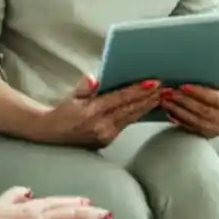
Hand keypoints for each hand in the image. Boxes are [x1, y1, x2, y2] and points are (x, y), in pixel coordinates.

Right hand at [35, 75, 160, 147]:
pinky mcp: (108, 140)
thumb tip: (94, 79)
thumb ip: (84, 87)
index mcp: (91, 112)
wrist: (51, 133)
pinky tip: (150, 106)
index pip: (120, 99)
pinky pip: (127, 123)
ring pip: (132, 117)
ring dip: (148, 106)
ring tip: (163, 95)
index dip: (138, 91)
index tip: (153, 83)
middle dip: (150, 98)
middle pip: (130, 109)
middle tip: (167, 87)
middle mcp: (101, 126)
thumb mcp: (71, 96)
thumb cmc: (63, 110)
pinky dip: (139, 113)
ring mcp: (106, 135)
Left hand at [162, 83, 218, 137]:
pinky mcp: (206, 136)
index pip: (216, 98)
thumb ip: (215, 84)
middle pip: (204, 110)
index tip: (184, 86)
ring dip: (178, 110)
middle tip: (170, 92)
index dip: (199, 92)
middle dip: (184, 101)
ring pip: (195, 120)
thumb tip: (199, 74)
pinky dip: (178, 119)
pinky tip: (169, 111)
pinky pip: (189, 127)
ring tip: (166, 100)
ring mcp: (217, 130)